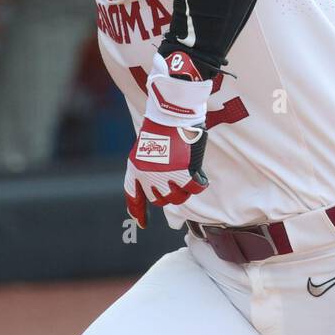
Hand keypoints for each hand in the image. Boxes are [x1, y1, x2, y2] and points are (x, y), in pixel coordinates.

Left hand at [124, 51, 213, 228]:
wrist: (171, 111)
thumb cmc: (161, 123)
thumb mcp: (146, 147)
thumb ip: (150, 166)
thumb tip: (162, 183)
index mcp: (135, 167)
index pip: (132, 195)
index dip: (137, 211)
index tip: (141, 223)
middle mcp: (148, 175)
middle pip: (159, 199)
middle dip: (169, 194)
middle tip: (177, 181)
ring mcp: (165, 176)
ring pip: (177, 197)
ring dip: (184, 190)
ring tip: (188, 177)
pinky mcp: (183, 172)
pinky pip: (194, 189)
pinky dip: (199, 184)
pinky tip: (201, 178)